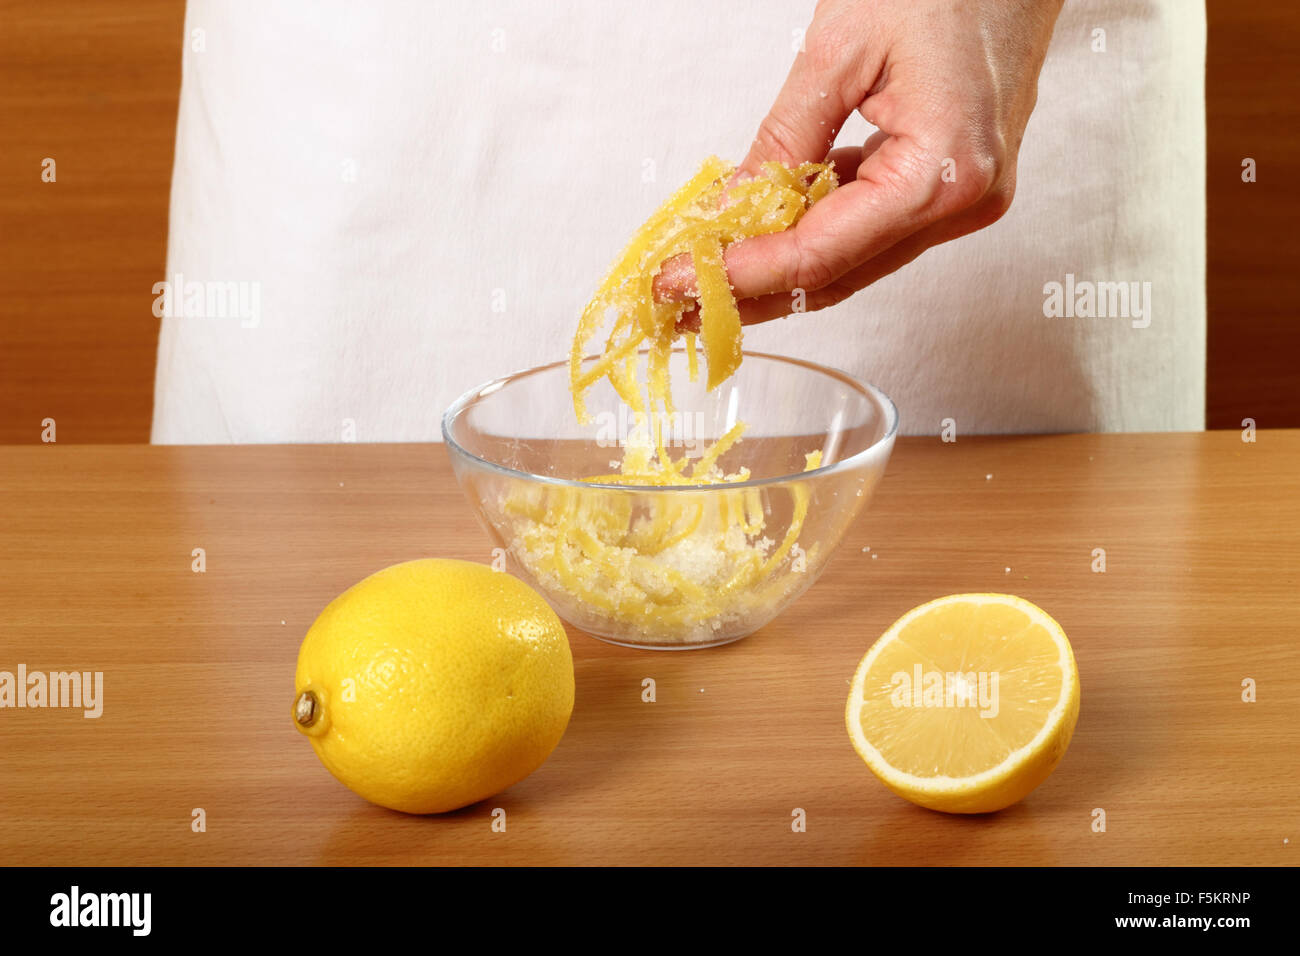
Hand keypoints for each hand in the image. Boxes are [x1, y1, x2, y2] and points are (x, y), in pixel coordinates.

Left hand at [659, 0, 1062, 327]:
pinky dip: (811, 232)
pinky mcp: (950, 185)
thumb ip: (783, 140)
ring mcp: (962, 199)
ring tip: (705, 277)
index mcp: (945, 172)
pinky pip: (867, 226)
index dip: (743, 273)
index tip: (678, 281)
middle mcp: (962, 202)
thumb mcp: (840, 50)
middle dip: (752, 291)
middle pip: (837, 274)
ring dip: (777, 270)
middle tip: (679, 303)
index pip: (823, 253)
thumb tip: (728, 211)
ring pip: (850, 260)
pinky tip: (756, 238)